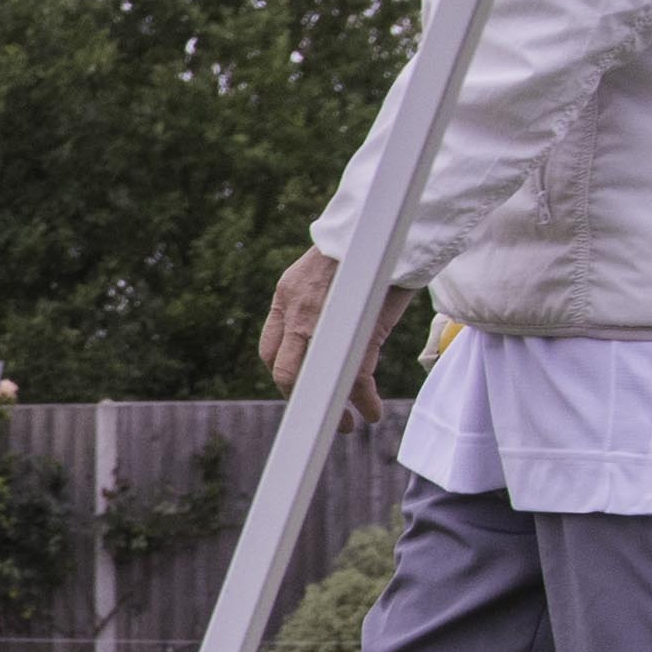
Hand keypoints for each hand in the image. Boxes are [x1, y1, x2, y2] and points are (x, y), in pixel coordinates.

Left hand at [259, 247, 391, 427]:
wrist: (381, 228)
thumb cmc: (363, 248)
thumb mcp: (323, 271)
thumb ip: (314, 300)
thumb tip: (326, 324)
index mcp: (286, 296)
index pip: (270, 349)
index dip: (284, 374)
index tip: (301, 387)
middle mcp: (296, 313)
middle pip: (285, 372)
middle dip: (301, 399)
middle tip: (323, 415)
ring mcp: (322, 325)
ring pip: (317, 381)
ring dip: (334, 408)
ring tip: (348, 424)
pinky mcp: (356, 332)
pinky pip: (354, 378)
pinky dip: (362, 401)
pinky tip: (371, 412)